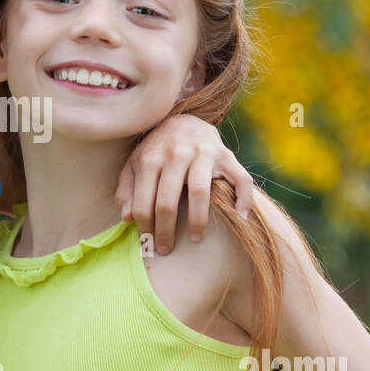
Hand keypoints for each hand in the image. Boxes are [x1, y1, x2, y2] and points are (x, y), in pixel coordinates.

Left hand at [115, 114, 253, 254]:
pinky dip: (243, 200)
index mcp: (151, 158)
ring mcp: (203, 153)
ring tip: (195, 239)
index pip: (144, 202)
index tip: (148, 242)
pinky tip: (239, 218)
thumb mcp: (134, 165)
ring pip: (200, 193)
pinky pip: (240, 180)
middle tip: (166, 249)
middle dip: (166, 231)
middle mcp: (176, 154)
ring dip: (197, 221)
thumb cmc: (156, 150)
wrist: (184, 121)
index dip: (145, 227)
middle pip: (168, 201)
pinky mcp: (226, 155)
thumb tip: (127, 219)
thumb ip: (126, 190)